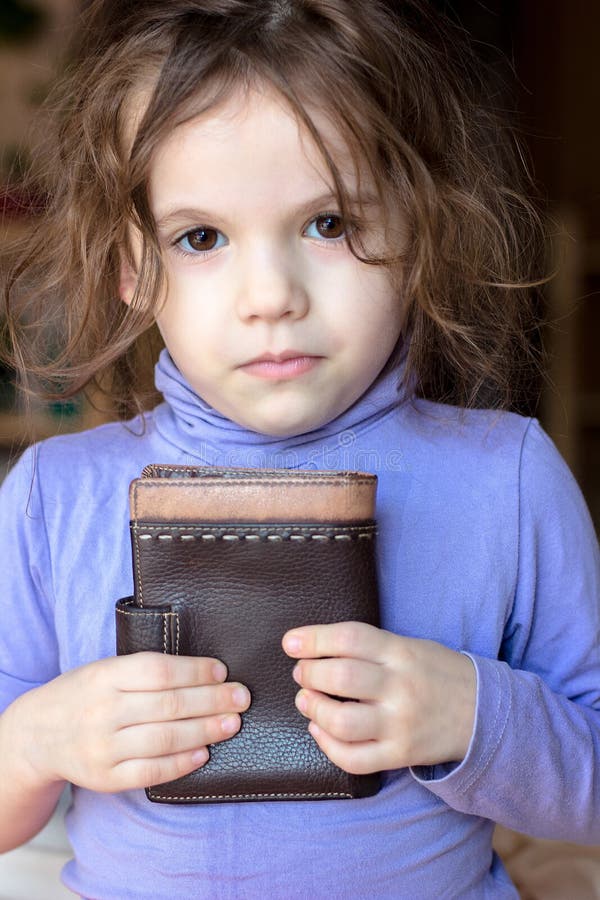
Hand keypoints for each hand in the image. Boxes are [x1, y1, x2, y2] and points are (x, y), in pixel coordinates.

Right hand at [11, 653, 250, 792]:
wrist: (38, 734)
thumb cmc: (84, 694)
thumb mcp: (105, 669)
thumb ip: (144, 669)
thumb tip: (203, 671)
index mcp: (105, 676)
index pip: (159, 671)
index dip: (195, 671)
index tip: (222, 671)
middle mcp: (103, 711)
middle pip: (169, 705)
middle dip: (213, 701)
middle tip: (241, 697)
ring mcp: (103, 748)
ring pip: (165, 739)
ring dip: (206, 731)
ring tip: (232, 724)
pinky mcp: (106, 778)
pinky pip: (151, 772)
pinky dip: (182, 763)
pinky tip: (204, 753)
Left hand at [282, 622, 475, 774]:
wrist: (484, 713)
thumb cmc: (437, 673)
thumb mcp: (411, 646)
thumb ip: (370, 646)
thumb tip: (316, 646)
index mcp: (401, 652)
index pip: (349, 638)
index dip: (313, 639)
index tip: (290, 642)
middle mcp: (400, 687)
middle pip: (340, 677)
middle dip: (308, 673)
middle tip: (301, 672)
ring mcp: (400, 724)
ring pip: (341, 721)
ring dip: (313, 708)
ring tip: (307, 699)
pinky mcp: (400, 754)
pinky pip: (353, 758)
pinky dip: (327, 745)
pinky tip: (320, 729)